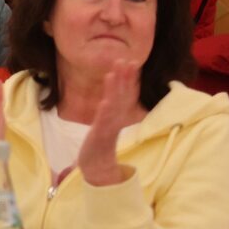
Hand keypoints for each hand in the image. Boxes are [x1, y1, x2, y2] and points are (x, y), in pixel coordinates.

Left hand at [76, 62, 137, 186]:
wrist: (98, 168)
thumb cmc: (101, 144)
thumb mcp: (107, 124)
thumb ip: (111, 110)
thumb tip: (112, 96)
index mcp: (117, 115)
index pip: (124, 94)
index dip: (128, 78)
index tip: (130, 61)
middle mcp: (115, 120)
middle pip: (121, 96)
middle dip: (123, 79)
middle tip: (126, 60)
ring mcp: (108, 128)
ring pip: (113, 106)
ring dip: (113, 91)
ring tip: (112, 75)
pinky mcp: (100, 137)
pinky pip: (103, 123)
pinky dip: (105, 112)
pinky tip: (105, 102)